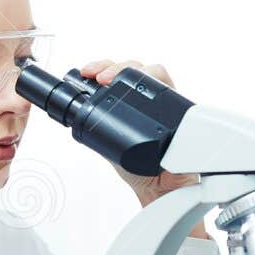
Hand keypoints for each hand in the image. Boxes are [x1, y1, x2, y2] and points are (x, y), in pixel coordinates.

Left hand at [78, 57, 202, 216]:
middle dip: (114, 66)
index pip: (116, 75)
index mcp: (129, 105)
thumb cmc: (138, 169)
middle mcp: (148, 100)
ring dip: (134, 70)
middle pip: (134, 68)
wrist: (159, 188)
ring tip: (114, 80)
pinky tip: (146, 86)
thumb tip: (74, 116)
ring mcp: (165, 103)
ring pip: (153, 71)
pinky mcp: (180, 109)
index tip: (87, 72)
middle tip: (100, 77)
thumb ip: (97, 128)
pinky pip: (171, 87)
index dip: (101, 67)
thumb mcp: (108, 145)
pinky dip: (158, 82)